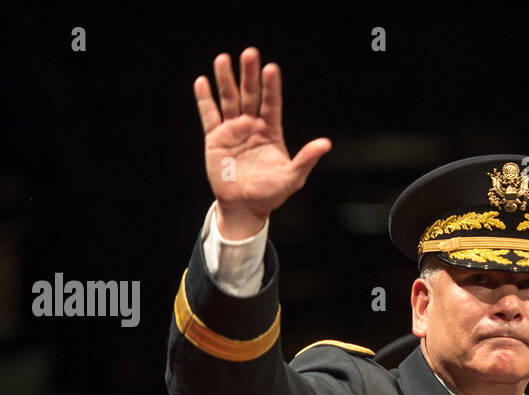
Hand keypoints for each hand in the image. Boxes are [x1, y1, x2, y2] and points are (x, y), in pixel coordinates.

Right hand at [193, 47, 331, 238]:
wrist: (245, 207)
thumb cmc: (271, 193)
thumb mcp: (292, 177)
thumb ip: (306, 159)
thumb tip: (326, 144)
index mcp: (271, 131)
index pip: (271, 103)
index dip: (271, 86)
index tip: (271, 68)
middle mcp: (252, 125)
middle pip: (250, 95)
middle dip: (249, 75)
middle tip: (250, 53)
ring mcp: (233, 130)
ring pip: (228, 100)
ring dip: (225, 80)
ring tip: (223, 59)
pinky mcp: (215, 138)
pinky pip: (209, 115)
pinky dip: (205, 99)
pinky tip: (202, 82)